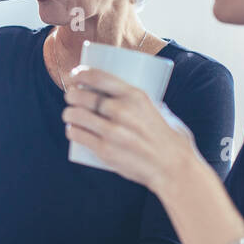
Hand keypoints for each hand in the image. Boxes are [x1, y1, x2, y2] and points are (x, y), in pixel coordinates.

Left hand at [62, 65, 199, 192]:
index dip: (81, 73)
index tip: (75, 74)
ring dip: (68, 113)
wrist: (175, 170)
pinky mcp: (105, 150)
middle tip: (71, 97)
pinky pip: (78, 135)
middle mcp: (121, 110)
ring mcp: (111, 131)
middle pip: (82, 96)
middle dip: (71, 94)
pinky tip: (72, 130)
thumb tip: (139, 98)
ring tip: (70, 114)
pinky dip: (72, 131)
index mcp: (135, 96)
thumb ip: (148, 104)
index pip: (98, 77)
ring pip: (76, 115)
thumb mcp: (162, 112)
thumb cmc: (172, 141)